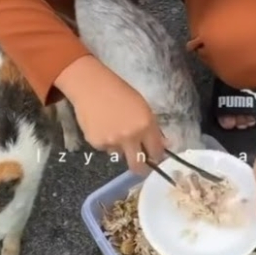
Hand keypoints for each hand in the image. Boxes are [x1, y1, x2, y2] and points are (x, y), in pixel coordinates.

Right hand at [57, 56, 165, 173]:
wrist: (90, 86)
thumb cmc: (119, 92)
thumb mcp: (142, 107)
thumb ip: (152, 128)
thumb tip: (165, 145)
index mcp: (146, 125)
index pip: (156, 152)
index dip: (156, 157)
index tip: (153, 157)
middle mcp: (130, 137)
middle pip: (138, 165)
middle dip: (140, 168)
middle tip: (138, 165)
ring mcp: (112, 142)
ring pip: (119, 154)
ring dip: (119, 147)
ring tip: (112, 128)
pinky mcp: (96, 143)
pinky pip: (105, 148)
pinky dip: (104, 141)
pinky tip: (100, 125)